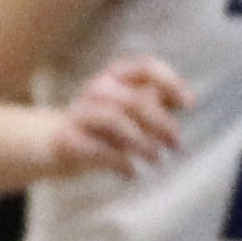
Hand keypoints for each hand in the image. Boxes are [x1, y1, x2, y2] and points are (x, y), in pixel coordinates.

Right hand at [38, 54, 193, 180]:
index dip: (171, 82)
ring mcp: (79, 112)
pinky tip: (132, 173)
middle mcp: (97, 89)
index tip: (190, 104)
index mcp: (115, 75)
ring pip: (116, 119)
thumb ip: (155, 102)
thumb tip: (186, 101)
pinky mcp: (67, 138)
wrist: (51, 143)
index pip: (146, 67)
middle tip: (177, 144)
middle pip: (135, 100)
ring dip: (142, 142)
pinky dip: (119, 162)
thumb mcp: (130, 110)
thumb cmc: (104, 126)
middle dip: (162, 123)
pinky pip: (97, 148)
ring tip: (157, 159)